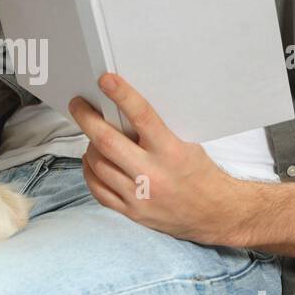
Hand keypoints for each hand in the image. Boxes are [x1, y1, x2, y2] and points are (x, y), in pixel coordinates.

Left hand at [68, 73, 242, 245]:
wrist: (216, 214)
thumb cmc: (201, 175)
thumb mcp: (187, 146)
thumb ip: (156, 133)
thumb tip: (123, 112)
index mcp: (171, 152)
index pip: (141, 116)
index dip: (121, 95)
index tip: (106, 80)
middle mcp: (152, 174)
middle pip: (107, 141)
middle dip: (86, 118)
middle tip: (78, 105)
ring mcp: (140, 196)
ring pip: (97, 165)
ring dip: (89, 146)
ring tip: (91, 135)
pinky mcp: (132, 212)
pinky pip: (98, 190)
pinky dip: (90, 172)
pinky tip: (93, 161)